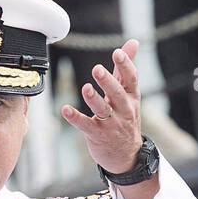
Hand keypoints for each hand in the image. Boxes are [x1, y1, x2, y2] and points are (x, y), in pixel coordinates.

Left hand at [60, 39, 143, 175]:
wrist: (127, 155)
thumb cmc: (125, 118)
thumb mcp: (129, 94)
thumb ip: (125, 69)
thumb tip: (133, 42)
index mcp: (131, 98)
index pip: (131, 80)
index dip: (125, 66)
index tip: (117, 53)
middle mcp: (123, 110)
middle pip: (117, 94)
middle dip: (107, 82)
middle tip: (97, 68)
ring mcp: (111, 124)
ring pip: (103, 110)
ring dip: (94, 99)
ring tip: (86, 88)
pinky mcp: (97, 135)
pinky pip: (85, 125)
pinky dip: (75, 117)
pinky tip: (64, 109)